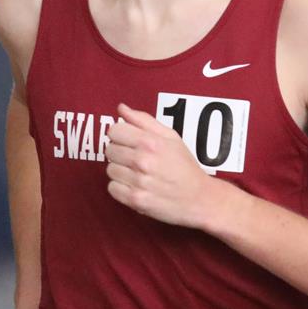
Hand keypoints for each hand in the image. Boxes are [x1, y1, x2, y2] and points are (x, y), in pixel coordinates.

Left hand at [105, 104, 227, 229]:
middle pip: (109, 150)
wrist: (198, 198)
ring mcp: (138, 182)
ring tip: (137, 173)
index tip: (128, 141)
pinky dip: (121, 188)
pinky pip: (112, 188)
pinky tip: (135, 185)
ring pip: (110, 170)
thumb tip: (121, 108)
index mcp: (150, 142)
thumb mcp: (171, 137)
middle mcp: (142, 161)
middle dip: (120, 153)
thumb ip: (144, 120)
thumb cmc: (184, 166)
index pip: (114, 131)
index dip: (120, 135)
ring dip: (121, 171)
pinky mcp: (135, 200)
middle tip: (135, 159)